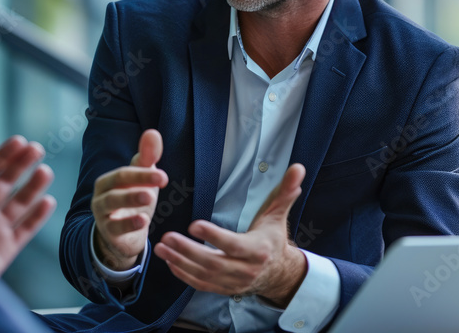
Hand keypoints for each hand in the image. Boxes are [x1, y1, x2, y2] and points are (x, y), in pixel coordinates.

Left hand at [0, 136, 56, 278]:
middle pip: (5, 182)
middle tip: (37, 148)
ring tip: (45, 171)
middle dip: (21, 164)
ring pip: (19, 203)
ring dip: (33, 186)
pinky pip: (24, 230)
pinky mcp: (4, 250)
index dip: (2, 156)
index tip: (18, 140)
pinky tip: (48, 201)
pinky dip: (37, 217)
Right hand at [91, 129, 167, 270]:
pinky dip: (129, 223)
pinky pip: (115, 227)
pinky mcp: (107, 232)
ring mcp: (102, 213)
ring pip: (112, 202)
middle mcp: (101, 194)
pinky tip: (144, 220)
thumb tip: (153, 132)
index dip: (144, 172)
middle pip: (117, 182)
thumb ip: (147, 158)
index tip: (165, 177)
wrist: (122, 237)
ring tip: (151, 196)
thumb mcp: (141, 181)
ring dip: (131, 198)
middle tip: (162, 179)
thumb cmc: (132, 203)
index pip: (125, 172)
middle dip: (139, 179)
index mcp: (108, 180)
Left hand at [153, 164, 307, 306]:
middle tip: (167, 237)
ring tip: (161, 248)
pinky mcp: (224, 289)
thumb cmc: (273, 238)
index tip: (193, 224)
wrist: (279, 273)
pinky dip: (184, 275)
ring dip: (180, 262)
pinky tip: (170, 262)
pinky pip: (201, 285)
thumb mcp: (278, 214)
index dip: (213, 236)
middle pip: (214, 263)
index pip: (233, 245)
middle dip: (188, 251)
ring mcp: (234, 282)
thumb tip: (298, 168)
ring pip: (204, 275)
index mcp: (258, 250)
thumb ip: (286, 191)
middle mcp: (246, 270)